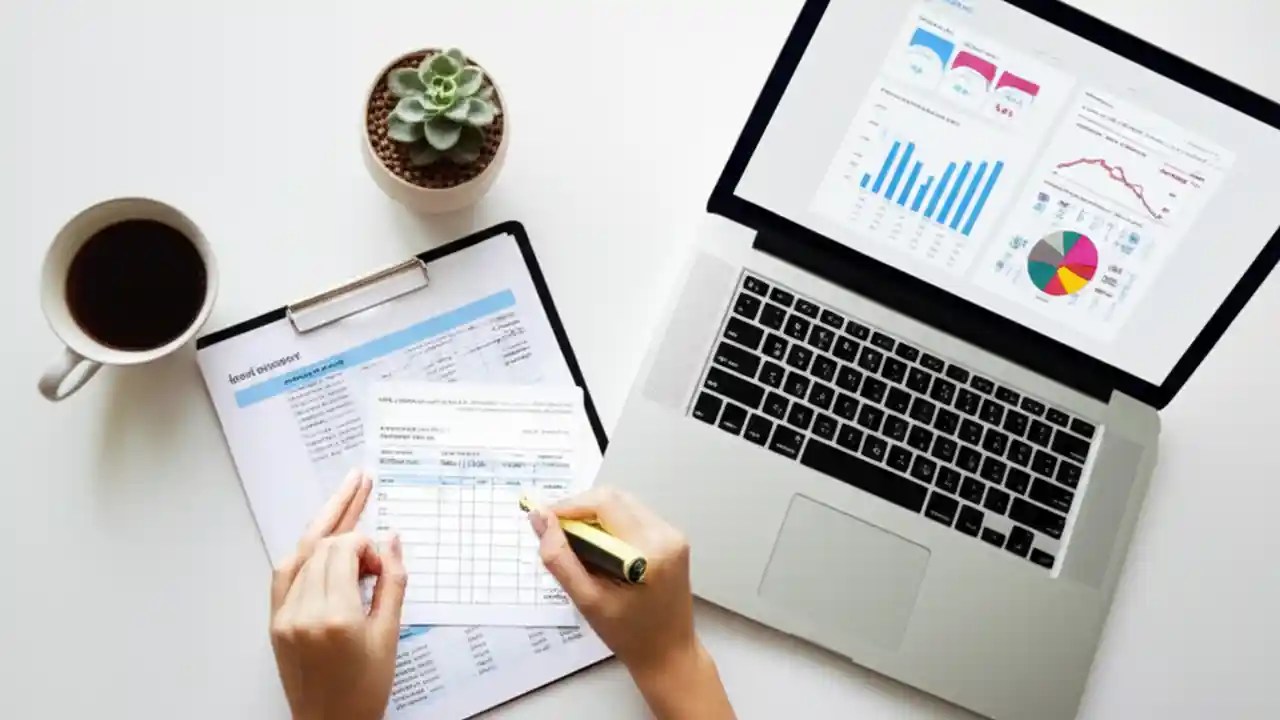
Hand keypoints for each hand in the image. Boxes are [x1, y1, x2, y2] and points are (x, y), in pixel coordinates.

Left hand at [269, 470, 407, 719]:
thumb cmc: (364, 690)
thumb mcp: (389, 635)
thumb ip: (392, 582)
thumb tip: (392, 540)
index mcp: (334, 617)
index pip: (343, 550)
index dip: (367, 544)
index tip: (383, 559)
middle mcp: (303, 613)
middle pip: (322, 545)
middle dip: (349, 528)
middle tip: (365, 491)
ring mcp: (284, 616)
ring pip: (301, 553)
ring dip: (325, 528)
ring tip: (345, 494)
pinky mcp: (275, 622)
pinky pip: (285, 573)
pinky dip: (304, 553)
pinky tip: (320, 541)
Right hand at [531, 488, 733, 718]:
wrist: (668, 655)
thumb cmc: (630, 635)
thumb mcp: (588, 600)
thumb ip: (560, 558)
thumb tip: (540, 519)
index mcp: (650, 550)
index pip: (604, 503)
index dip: (569, 505)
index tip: (544, 519)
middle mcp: (666, 535)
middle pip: (614, 498)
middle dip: (579, 509)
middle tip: (555, 532)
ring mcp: (672, 535)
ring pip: (622, 504)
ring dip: (593, 517)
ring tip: (574, 544)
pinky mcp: (671, 540)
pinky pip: (633, 517)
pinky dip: (609, 526)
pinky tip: (597, 550)